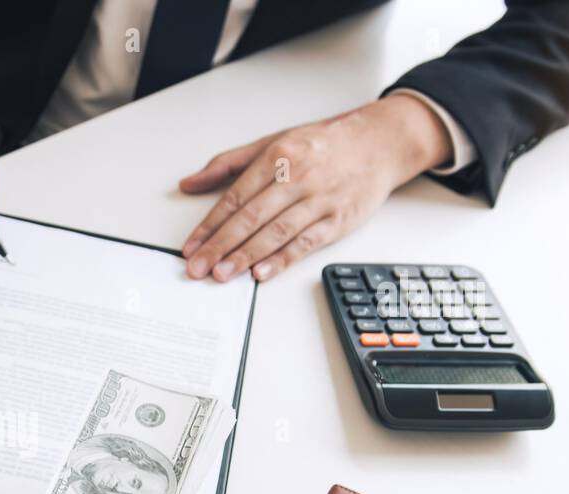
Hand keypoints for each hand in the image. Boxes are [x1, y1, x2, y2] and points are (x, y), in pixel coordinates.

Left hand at [179, 95, 453, 282]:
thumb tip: (189, 182)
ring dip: (245, 256)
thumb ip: (228, 164)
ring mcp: (319, 200)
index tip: (191, 247)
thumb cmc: (321, 144)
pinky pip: (305, 243)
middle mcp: (297, 177)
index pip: (235, 198)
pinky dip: (282, 259)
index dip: (209, 225)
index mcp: (277, 157)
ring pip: (276, 232)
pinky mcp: (338, 219)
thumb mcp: (272, 142)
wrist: (379, 143)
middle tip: (198, 268)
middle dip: (220, 246)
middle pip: (251, 218)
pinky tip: (261, 273)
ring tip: (222, 275)